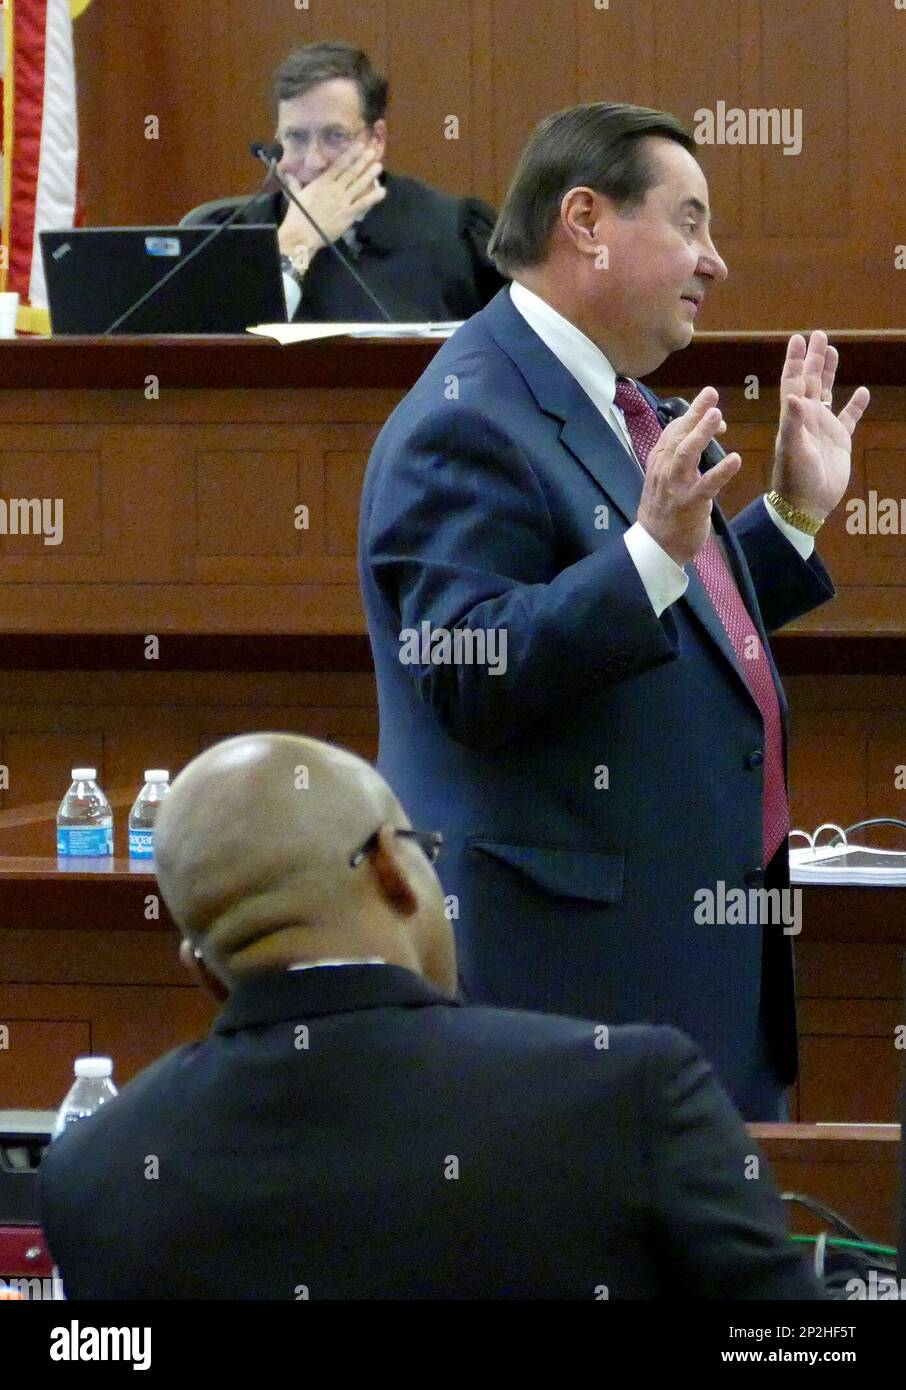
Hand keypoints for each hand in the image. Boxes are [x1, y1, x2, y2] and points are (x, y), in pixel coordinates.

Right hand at [277, 142, 386, 262]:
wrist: (302, 234)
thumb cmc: (297, 216)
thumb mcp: (296, 195)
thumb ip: (295, 183)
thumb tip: (288, 174)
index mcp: (321, 182)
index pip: (339, 165)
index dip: (350, 154)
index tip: (360, 145)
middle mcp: (334, 188)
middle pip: (351, 172)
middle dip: (363, 161)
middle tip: (373, 151)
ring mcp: (342, 201)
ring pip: (359, 185)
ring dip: (369, 175)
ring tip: (379, 166)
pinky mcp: (348, 215)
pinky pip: (363, 204)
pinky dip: (373, 197)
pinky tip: (382, 191)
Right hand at [637, 387, 740, 566]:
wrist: (656, 545)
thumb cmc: (665, 509)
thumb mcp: (666, 477)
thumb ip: (682, 455)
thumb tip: (704, 431)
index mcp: (660, 462)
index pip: (673, 430)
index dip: (691, 415)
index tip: (710, 405)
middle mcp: (665, 470)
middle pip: (678, 435)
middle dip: (695, 413)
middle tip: (711, 394)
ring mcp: (676, 487)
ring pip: (687, 455)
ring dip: (702, 434)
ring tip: (717, 416)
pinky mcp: (690, 504)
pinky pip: (706, 485)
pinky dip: (721, 472)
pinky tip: (735, 459)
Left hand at [772, 331, 869, 521]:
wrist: (807, 504)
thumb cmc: (795, 477)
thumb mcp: (792, 448)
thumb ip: (792, 421)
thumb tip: (793, 394)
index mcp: (794, 416)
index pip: (793, 381)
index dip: (795, 360)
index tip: (799, 339)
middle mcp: (807, 417)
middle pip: (811, 380)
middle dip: (814, 358)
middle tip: (819, 335)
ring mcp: (823, 427)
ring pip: (827, 393)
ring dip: (830, 373)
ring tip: (833, 351)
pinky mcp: (839, 440)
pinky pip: (848, 417)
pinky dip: (855, 405)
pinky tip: (863, 392)